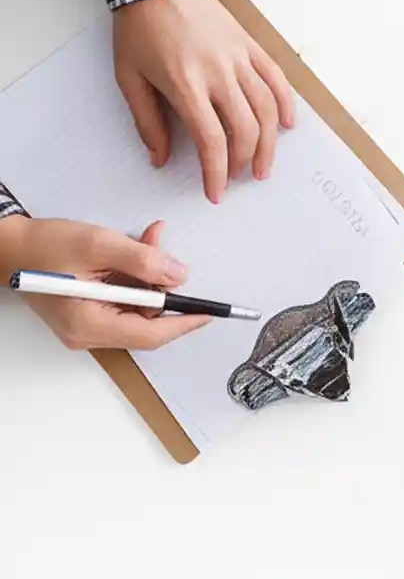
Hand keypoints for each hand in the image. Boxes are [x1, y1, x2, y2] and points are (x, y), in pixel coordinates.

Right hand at [0, 218, 210, 349]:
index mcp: (88, 324)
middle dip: (163, 288)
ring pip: (136, 310)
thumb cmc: (42, 246)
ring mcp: (86, 327)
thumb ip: (143, 261)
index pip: (150, 334)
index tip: (209, 312)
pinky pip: (122, 303)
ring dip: (148, 279)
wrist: (7, 247)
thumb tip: (178, 275)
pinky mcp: (86, 315)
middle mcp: (87, 334)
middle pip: (146, 322)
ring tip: (145, 244)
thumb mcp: (99, 245)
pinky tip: (132, 255)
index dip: (184, 322)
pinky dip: (133, 281)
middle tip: (165, 254)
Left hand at [113, 0, 294, 203]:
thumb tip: (160, 159)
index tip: (216, 192)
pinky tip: (287, 125)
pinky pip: (276, 79)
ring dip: (269, 143)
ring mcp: (238, 58)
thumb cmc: (139, 29)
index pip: (211, 140)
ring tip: (264, 166)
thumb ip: (147, 121)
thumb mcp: (129, 76)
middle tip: (239, 177)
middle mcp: (218, 73)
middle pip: (245, 129)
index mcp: (185, 84)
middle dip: (245, 162)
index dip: (216, 172)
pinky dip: (286, 104)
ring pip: (266, 109)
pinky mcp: (250, 46)